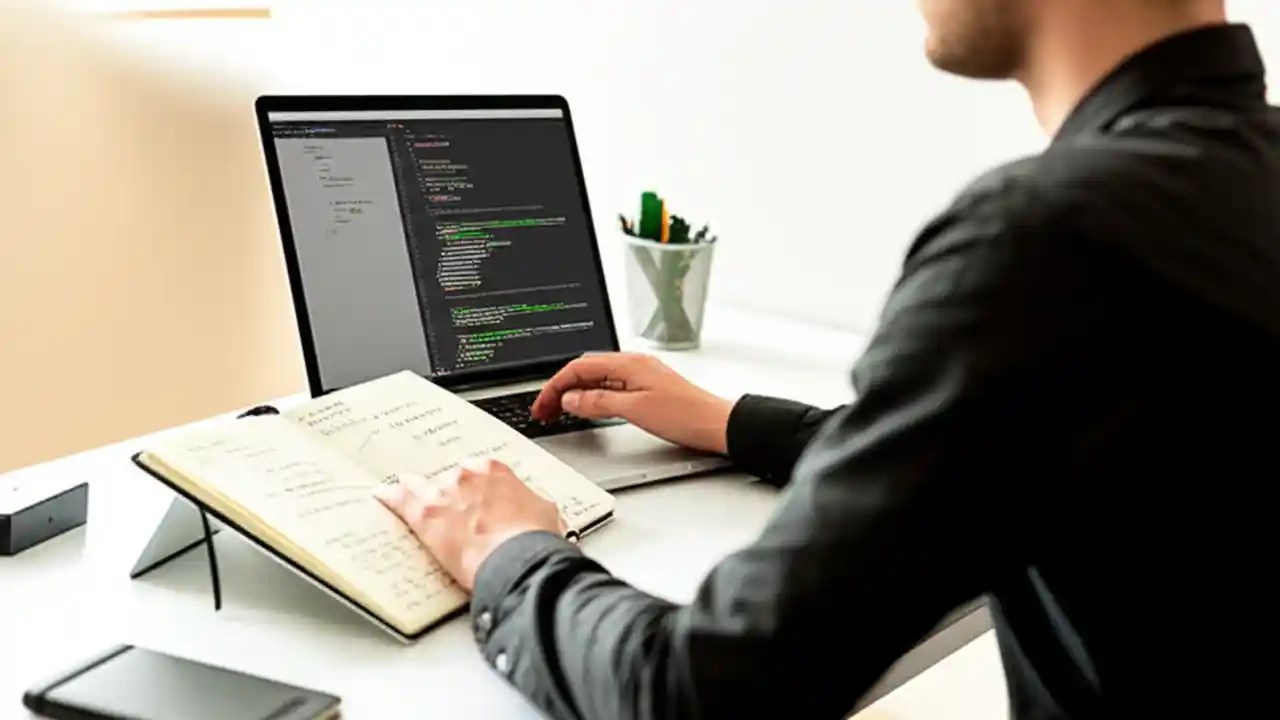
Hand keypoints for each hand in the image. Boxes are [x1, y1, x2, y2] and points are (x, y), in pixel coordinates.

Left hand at [374, 459, 564, 590]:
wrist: (520, 560)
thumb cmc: (533, 540)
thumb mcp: (544, 512)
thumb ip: (528, 503)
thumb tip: (531, 509)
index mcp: (494, 471)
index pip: (475, 474)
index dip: (471, 491)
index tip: (471, 500)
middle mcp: (466, 475)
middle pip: (447, 481)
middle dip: (448, 495)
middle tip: (452, 513)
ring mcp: (443, 492)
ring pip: (420, 486)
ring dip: (416, 493)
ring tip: (408, 495)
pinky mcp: (424, 514)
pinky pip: (399, 499)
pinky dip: (390, 498)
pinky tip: (384, 497)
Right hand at [530, 352, 733, 454]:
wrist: (715, 424)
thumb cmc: (684, 415)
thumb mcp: (634, 410)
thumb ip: (598, 403)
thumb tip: (571, 399)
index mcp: (627, 364)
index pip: (578, 368)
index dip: (555, 386)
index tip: (542, 404)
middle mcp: (632, 365)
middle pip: (585, 370)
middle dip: (560, 388)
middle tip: (545, 409)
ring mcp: (639, 375)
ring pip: (596, 379)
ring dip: (575, 393)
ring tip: (559, 411)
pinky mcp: (645, 388)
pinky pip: (609, 387)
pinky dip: (592, 397)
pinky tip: (587, 409)